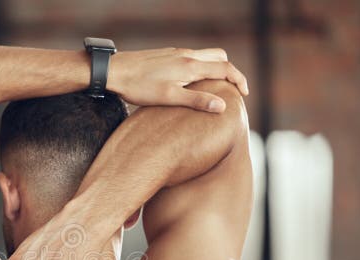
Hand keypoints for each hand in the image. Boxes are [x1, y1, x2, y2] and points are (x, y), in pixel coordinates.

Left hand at [108, 47, 248, 111]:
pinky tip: (192, 82)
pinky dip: (201, 66)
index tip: (245, 93)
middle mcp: (186, 55)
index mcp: (190, 65)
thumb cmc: (139, 86)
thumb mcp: (168, 97)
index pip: (225, 68)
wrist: (114, 71)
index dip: (239, 79)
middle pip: (219, 57)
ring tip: (215, 86)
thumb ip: (196, 101)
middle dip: (230, 71)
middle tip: (234, 89)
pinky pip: (192, 57)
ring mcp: (176, 53)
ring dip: (215, 67)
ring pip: (205, 55)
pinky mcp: (166, 55)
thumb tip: (222, 106)